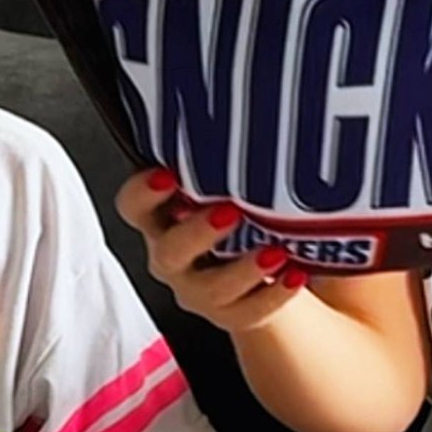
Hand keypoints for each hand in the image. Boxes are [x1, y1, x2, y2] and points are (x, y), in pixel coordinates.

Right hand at [114, 168, 307, 333]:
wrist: (270, 274)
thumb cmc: (247, 216)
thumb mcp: (236, 187)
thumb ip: (235, 163)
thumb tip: (268, 116)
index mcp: (165, 219)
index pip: (134, 205)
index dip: (142, 192)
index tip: (168, 174)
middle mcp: (175, 256)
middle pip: (169, 250)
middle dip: (197, 232)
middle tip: (229, 212)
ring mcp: (199, 290)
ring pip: (210, 288)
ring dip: (241, 269)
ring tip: (275, 250)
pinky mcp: (231, 315)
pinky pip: (249, 312)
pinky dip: (275, 294)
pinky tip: (296, 273)